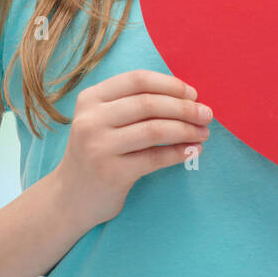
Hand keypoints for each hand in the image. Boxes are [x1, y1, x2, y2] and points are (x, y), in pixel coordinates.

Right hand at [55, 69, 212, 227]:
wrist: (70, 197)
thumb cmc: (98, 152)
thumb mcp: (102, 120)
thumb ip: (131, 103)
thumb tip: (185, 96)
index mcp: (91, 98)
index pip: (137, 80)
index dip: (170, 84)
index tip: (193, 94)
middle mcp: (91, 119)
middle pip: (149, 104)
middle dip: (185, 108)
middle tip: (207, 114)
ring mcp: (99, 146)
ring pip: (155, 130)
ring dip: (186, 130)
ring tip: (204, 133)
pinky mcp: (111, 173)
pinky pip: (155, 157)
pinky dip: (179, 152)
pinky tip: (193, 150)